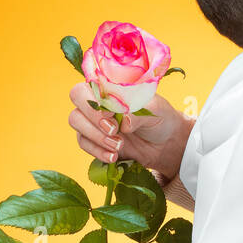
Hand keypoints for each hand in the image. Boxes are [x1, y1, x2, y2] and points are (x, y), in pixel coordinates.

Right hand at [67, 82, 193, 178]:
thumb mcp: (155, 111)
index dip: (92, 101)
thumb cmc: (160, 117)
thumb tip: (124, 122)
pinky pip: (85, 144)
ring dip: (96, 137)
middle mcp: (98, 102)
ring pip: (77, 124)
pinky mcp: (95, 141)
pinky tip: (113, 156)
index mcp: (110, 87)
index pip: (88, 86)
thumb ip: (138, 114)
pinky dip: (98, 151)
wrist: (166, 143)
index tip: (109, 114)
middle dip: (92, 119)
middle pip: (76, 103)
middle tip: (113, 130)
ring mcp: (93, 121)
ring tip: (119, 145)